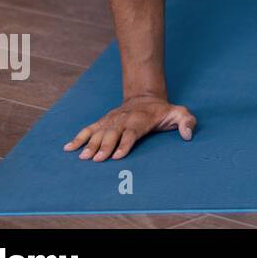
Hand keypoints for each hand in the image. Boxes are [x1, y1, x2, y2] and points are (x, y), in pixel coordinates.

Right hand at [63, 95, 196, 160]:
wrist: (145, 98)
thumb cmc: (163, 111)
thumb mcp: (180, 113)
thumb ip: (187, 122)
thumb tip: (188, 135)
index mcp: (141, 120)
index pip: (132, 133)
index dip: (124, 144)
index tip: (116, 156)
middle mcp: (124, 120)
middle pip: (112, 134)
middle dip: (104, 146)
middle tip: (96, 159)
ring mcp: (112, 120)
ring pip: (99, 132)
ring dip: (90, 144)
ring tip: (82, 157)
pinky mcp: (103, 122)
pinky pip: (89, 129)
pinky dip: (78, 137)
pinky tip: (68, 148)